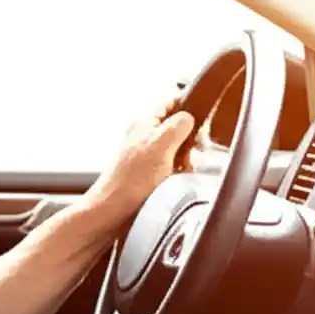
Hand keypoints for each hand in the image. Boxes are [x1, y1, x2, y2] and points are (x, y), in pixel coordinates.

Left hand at [86, 93, 196, 221]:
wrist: (114, 211)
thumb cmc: (132, 179)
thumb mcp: (161, 144)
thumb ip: (178, 125)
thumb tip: (190, 117)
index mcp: (145, 121)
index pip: (171, 102)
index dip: (187, 107)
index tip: (200, 121)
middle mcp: (145, 135)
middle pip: (178, 126)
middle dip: (190, 139)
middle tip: (191, 151)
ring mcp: (147, 154)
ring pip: (178, 147)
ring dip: (186, 158)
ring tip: (182, 169)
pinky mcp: (150, 173)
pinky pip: (173, 166)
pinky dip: (179, 171)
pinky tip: (177, 180)